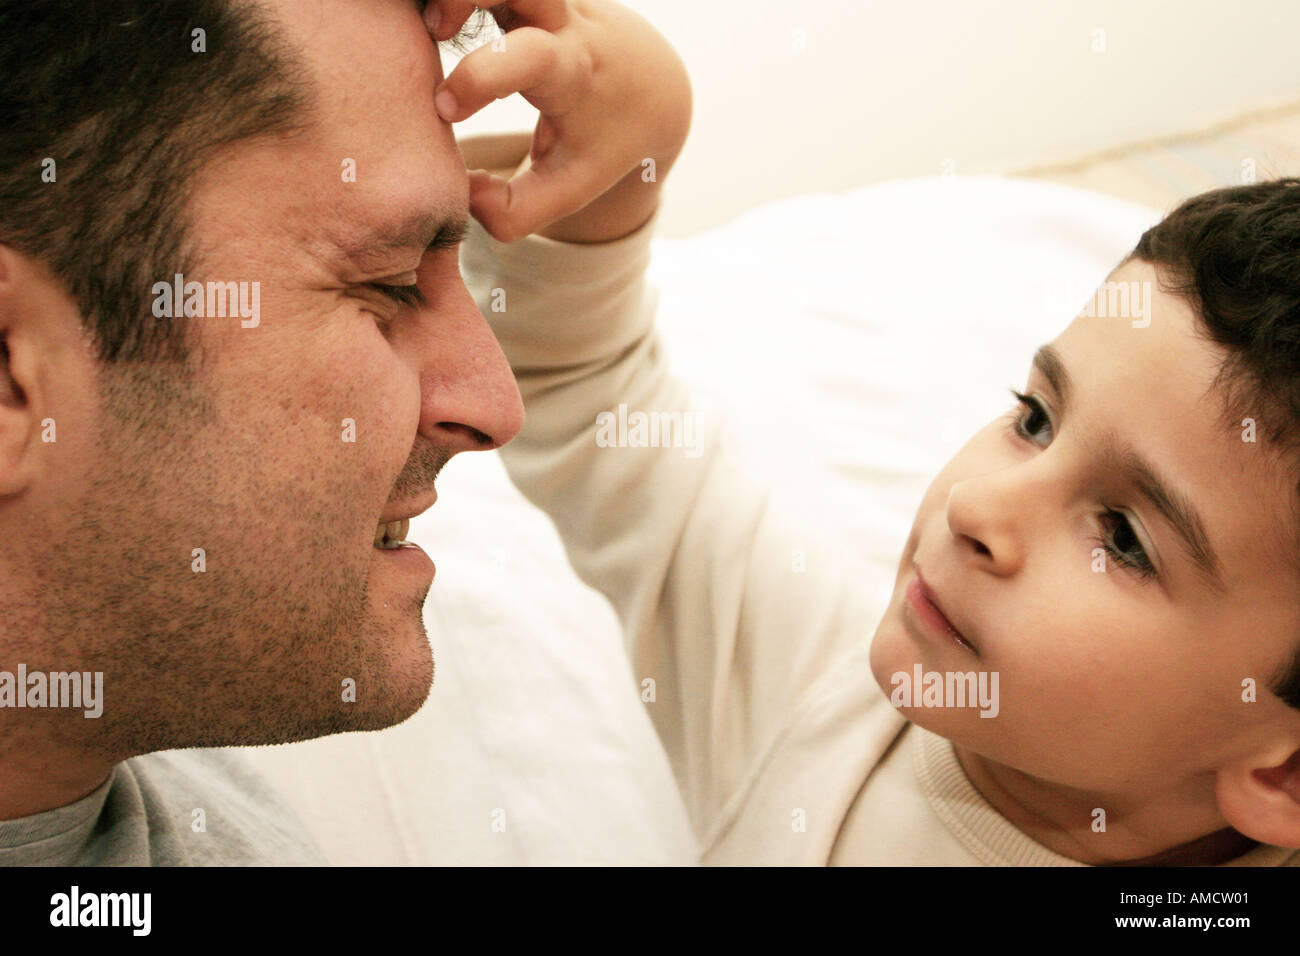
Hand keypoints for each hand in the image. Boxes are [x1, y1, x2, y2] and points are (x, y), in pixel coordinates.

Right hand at [426, 0, 691, 242]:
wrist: (652, 88)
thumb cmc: (602, 143)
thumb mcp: (569, 188)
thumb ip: (514, 211)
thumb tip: (464, 196)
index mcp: (573, 71)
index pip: (528, 56)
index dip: (478, 77)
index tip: (446, 109)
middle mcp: (562, 19)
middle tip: (436, 28)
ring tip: (433, 23)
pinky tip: (437, 15)